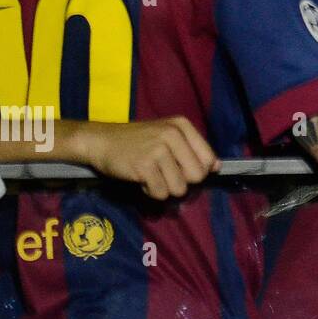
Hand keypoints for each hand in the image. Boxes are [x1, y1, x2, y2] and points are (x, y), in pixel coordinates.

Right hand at [76, 118, 219, 199]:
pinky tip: (141, 179)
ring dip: (164, 188)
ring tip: (151, 175)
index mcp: (182, 125)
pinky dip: (151, 192)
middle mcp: (173, 134)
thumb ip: (193, 149)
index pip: (208, 159)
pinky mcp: (144, 166)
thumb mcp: (167, 135)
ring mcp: (158, 149)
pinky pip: (160, 193)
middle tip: (164, 174)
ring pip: (179, 188)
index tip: (181, 169)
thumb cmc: (137, 140)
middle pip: (196, 176)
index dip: (196, 171)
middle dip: (182, 182)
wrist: (101, 141)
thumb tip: (217, 167)